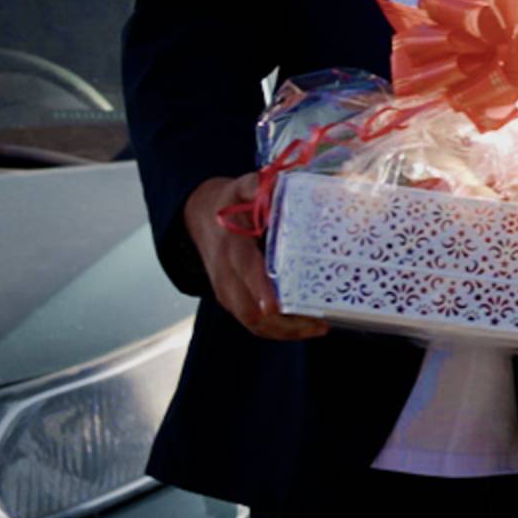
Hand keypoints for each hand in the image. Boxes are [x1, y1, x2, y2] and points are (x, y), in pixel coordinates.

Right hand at [185, 173, 331, 342]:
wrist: (198, 218)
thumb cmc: (229, 203)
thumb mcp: (242, 188)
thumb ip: (258, 187)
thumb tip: (282, 185)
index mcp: (231, 248)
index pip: (244, 273)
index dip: (258, 291)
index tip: (275, 306)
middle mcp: (226, 276)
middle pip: (249, 311)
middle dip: (283, 323)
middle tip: (320, 323)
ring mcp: (227, 291)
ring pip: (252, 324)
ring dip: (285, 332)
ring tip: (319, 328)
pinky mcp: (231, 300)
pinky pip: (252, 324)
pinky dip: (277, 331)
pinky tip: (304, 328)